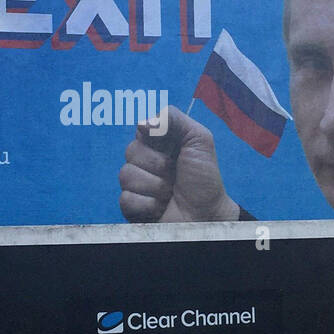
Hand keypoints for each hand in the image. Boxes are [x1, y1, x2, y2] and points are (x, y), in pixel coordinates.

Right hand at [118, 105, 239, 222]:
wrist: (207, 214)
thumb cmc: (204, 179)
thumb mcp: (198, 139)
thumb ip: (173, 119)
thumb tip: (142, 123)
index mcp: (158, 144)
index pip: (141, 130)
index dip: (156, 138)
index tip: (174, 148)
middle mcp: (144, 162)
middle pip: (131, 151)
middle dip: (158, 165)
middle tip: (175, 174)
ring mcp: (136, 185)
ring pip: (126, 175)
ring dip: (155, 187)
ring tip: (171, 193)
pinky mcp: (131, 207)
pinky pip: (126, 198)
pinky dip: (148, 204)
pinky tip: (161, 207)